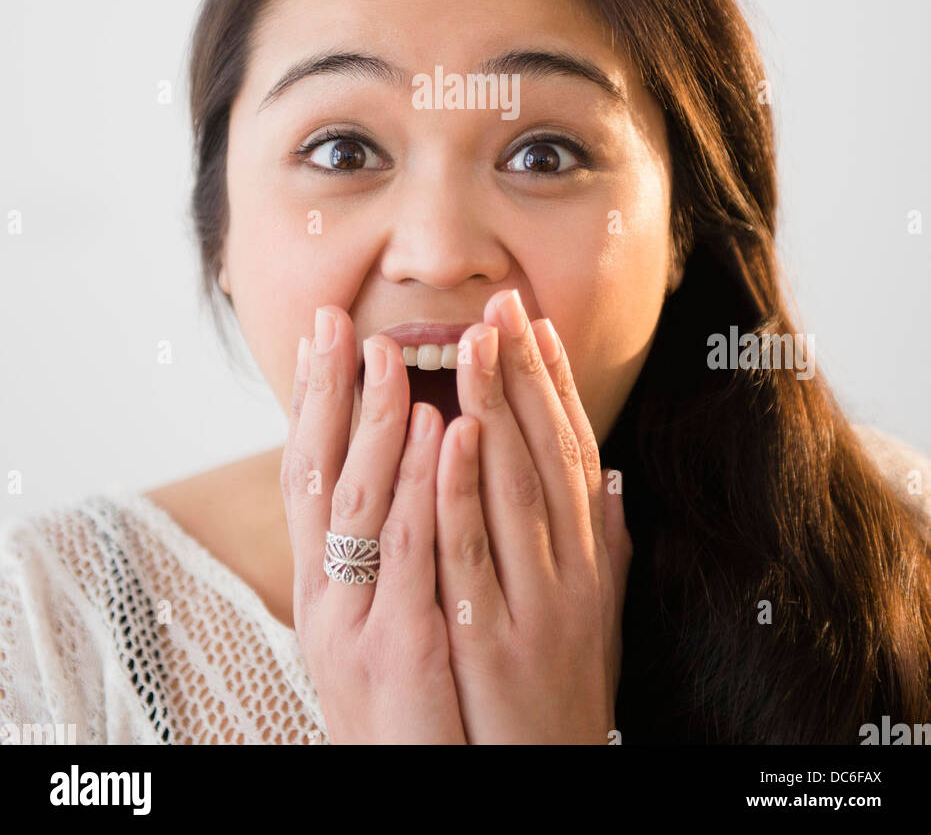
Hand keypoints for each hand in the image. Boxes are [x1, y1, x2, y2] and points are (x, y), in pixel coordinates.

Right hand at [281, 308, 466, 744]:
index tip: (326, 331)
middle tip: (340, 321)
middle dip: (327, 393)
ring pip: (362, 502)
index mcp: (327, 583)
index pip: (310, 472)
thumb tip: (414, 474)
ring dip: (376, 422)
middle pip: (317, 475)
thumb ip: (398, 548)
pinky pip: (415, 553)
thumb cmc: (411, 705)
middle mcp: (327, 596)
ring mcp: (360, 619)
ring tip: (394, 356)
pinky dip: (425, 486)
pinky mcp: (403, 647)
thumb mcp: (389, 618)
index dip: (315, 400)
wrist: (416, 790)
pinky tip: (446, 430)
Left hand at [434, 289, 631, 743]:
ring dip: (493, 407)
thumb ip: (605, 544)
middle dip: (519, 373)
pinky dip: (461, 488)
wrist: (547, 781)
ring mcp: (535, 603)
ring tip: (472, 340)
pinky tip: (451, 432)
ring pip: (513, 487)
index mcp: (589, 558)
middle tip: (498, 303)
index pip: (571, 451)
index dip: (553, 384)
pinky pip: (471, 551)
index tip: (532, 323)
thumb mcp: (599, 615)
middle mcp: (573, 570)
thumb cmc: (566, 693)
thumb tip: (608, 475)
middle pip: (544, 453)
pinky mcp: (491, 639)